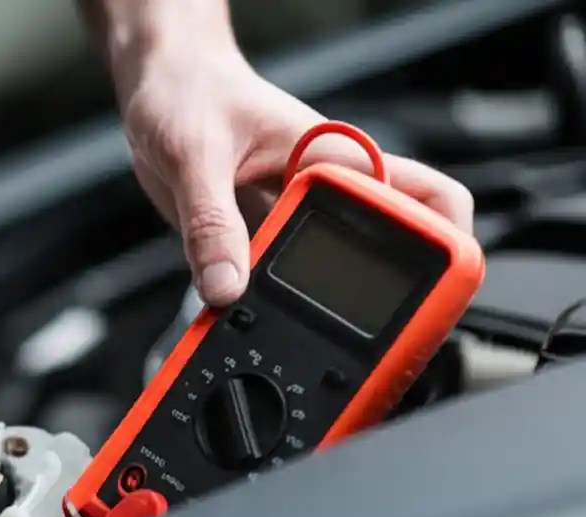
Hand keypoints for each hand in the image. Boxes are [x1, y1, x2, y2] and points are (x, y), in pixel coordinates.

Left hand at [106, 21, 473, 305]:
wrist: (157, 87)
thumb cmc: (190, 92)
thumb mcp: (196, 154)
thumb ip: (211, 222)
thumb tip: (226, 287)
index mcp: (336, 159)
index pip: (426, 199)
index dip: (448, 244)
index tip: (439, 292)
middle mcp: (323, 193)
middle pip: (382, 256)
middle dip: (372, 302)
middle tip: (351, 339)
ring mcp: (291, 220)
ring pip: (320, 280)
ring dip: (307, 310)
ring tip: (284, 332)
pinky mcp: (253, 239)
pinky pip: (266, 282)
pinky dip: (255, 304)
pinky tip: (238, 319)